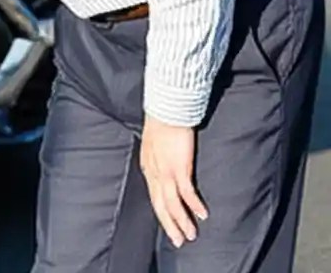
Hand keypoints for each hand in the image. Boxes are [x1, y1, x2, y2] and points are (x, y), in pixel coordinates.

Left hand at [140, 115, 208, 246]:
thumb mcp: (155, 144)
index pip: (154, 195)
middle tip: (179, 240)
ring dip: (182, 221)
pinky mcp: (179, 167)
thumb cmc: (162, 123)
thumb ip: (158, 157)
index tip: (169, 225)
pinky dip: (194, 205)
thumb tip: (165, 162)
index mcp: (148, 167)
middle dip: (169, 225)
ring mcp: (166, 171)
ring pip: (172, 204)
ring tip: (191, 235)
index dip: (161, 212)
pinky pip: (186, 193)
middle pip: (160, 205)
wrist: (167, 110)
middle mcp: (154, 173)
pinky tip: (202, 215)